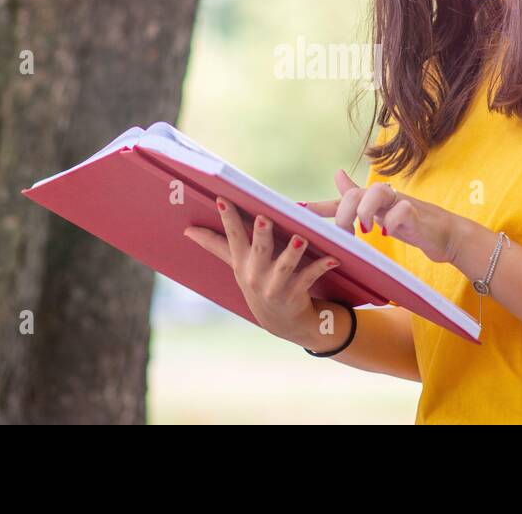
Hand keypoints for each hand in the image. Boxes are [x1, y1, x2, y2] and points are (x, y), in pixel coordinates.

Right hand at [182, 196, 339, 344]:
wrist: (282, 323)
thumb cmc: (258, 283)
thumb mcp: (236, 265)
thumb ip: (214, 244)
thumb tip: (187, 229)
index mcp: (242, 262)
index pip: (233, 237)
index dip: (228, 219)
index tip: (223, 200)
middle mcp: (256, 274)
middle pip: (259, 250)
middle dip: (261, 234)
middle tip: (264, 217)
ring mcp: (275, 287)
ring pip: (285, 266)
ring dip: (293, 252)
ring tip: (300, 237)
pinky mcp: (295, 294)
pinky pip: (309, 277)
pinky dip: (321, 266)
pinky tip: (333, 257)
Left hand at [301, 169, 468, 264]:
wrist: (446, 233)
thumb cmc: (410, 222)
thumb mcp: (379, 212)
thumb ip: (357, 197)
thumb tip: (337, 174)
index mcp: (372, 200)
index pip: (342, 199)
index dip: (320, 206)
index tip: (298, 212)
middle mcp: (384, 197)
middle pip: (356, 193)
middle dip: (344, 214)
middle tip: (346, 234)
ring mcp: (401, 203)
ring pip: (377, 192)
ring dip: (365, 211)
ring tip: (365, 231)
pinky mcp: (418, 214)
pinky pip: (403, 210)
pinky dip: (392, 221)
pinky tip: (388, 233)